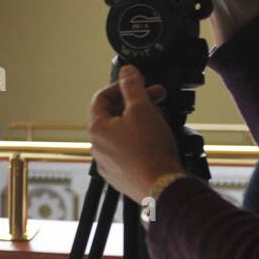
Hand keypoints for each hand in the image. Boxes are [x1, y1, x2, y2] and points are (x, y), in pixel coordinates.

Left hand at [87, 65, 182, 202]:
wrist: (162, 187)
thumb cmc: (150, 150)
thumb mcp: (142, 109)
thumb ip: (132, 87)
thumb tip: (127, 71)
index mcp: (97, 129)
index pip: (101, 98)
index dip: (120, 86)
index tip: (137, 83)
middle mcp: (97, 147)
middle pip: (112, 116)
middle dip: (135, 103)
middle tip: (155, 97)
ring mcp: (108, 163)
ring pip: (121, 134)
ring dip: (139, 121)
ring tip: (159, 117)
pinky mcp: (121, 175)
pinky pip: (127, 151)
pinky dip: (140, 140)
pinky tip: (156, 139)